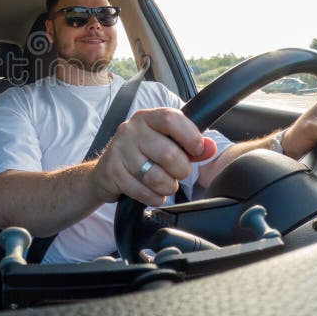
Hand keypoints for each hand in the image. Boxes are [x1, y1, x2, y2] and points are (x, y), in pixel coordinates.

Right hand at [91, 108, 213, 206]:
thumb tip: (210, 148)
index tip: (197, 150)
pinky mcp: (112, 171)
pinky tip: (153, 193)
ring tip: (166, 185)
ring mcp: (119, 150)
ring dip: (167, 187)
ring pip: (155, 176)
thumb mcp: (165, 142)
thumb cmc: (142, 153)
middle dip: (181, 170)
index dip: (190, 136)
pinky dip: (154, 198)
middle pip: (168, 153)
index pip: (171, 119)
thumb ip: (190, 144)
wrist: (106, 170)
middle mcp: (130, 130)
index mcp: (147, 118)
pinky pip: (142, 192)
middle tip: (179, 174)